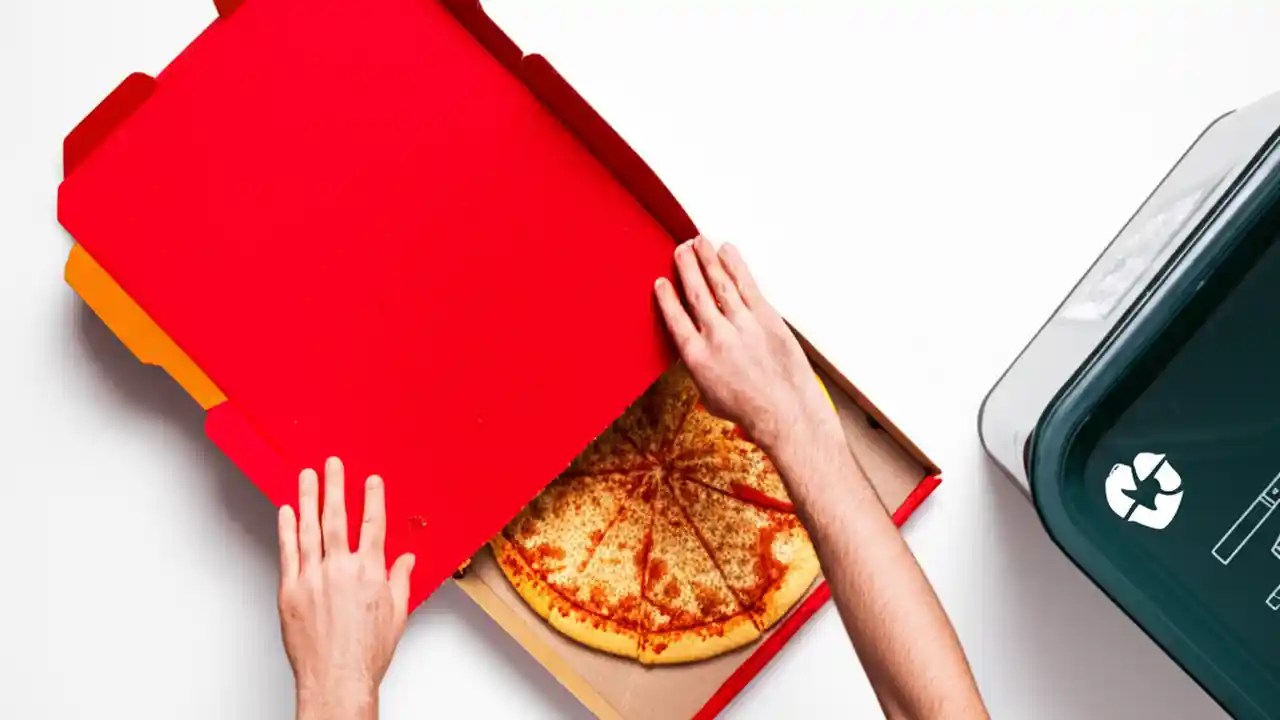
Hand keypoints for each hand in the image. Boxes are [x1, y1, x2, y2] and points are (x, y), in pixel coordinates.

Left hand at [277, 457, 415, 719]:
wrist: (337, 679)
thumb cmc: (366, 654)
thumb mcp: (396, 614)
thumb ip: (399, 580)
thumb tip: (406, 560)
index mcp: (370, 572)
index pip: (373, 524)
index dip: (372, 498)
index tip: (370, 480)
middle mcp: (341, 570)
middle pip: (338, 518)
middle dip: (335, 486)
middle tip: (332, 464)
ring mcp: (313, 578)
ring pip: (310, 529)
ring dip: (308, 498)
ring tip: (306, 477)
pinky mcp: (290, 592)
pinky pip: (287, 552)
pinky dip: (286, 529)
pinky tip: (286, 512)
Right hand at [653, 237, 837, 451]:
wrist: (785, 413)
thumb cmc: (750, 411)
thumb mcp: (709, 396)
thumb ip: (700, 368)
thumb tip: (699, 353)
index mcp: (697, 357)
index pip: (675, 318)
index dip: (666, 297)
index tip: (661, 282)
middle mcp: (716, 336)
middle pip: (696, 292)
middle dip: (686, 267)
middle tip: (680, 249)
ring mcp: (742, 324)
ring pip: (720, 282)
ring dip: (708, 259)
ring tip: (700, 242)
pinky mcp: (766, 318)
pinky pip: (747, 284)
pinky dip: (735, 265)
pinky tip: (727, 252)